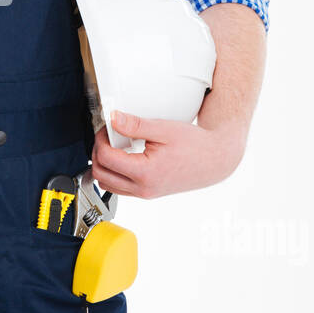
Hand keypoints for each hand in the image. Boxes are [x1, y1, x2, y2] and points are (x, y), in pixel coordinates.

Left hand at [90, 110, 245, 199]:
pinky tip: (125, 156)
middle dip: (98, 152)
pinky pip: (120, 187)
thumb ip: (136, 125)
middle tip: (108, 135)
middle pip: (101, 174)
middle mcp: (143, 188)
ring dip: (104, 164)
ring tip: (116, 145)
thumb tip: (113, 119)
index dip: (101, 139)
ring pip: (107, 184)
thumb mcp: (164, 129)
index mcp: (145, 172)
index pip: (106, 158)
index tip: (107, 128)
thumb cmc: (196, 146)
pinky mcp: (147, 193)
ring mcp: (145, 193)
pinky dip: (115, 172)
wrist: (215, 160)